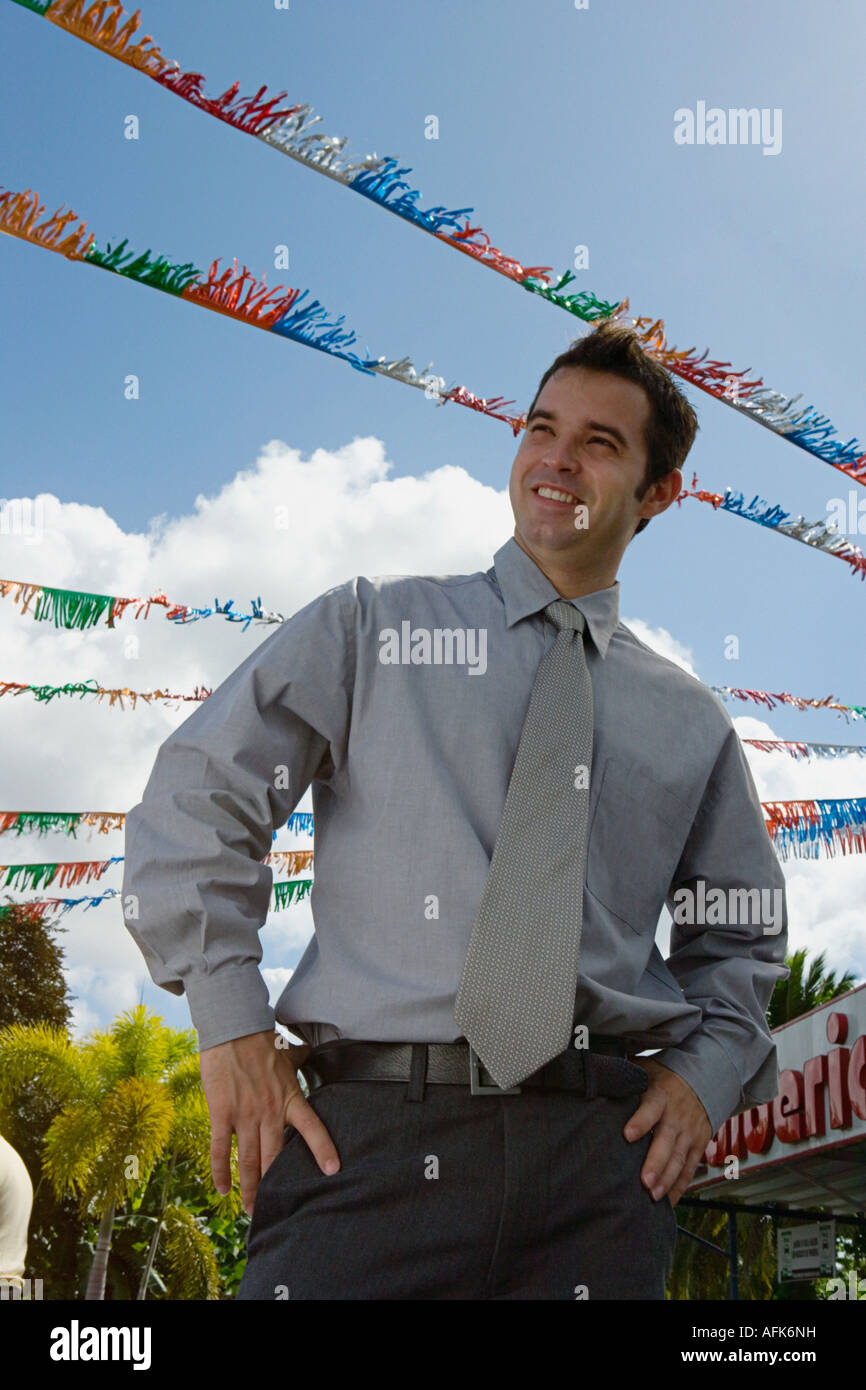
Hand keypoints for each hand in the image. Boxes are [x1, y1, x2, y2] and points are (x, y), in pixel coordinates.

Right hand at [199, 1028, 340, 1216]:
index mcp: (288, 1098)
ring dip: (249, 1188)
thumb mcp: (287, 1051)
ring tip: (251, 1209)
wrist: (232, 1028)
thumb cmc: (260, 1040)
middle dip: (274, 1186)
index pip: (311, 1128)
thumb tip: (311, 1050)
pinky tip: (222, 1190)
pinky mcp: (221, 1113)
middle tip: (275, 1208)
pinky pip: (221, 1149)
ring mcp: (244, 1114)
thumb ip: (299, 1058)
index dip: (323, 1149)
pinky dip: (221, 1172)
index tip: (332, 1171)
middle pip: (274, 1156)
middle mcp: (269, 1111)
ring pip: (249, 1159)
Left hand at [623, 1057, 711, 1206]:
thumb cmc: (664, 1076)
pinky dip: (680, 1186)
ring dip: (667, 1179)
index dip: (640, 1122)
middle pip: (666, 1142)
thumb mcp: (645, 1070)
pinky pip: (690, 1168)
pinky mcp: (698, 1145)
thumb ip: (624, 1078)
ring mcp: (689, 1132)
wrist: (703, 1077)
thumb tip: (595, 1079)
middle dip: (655, 1163)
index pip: (650, 1109)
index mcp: (660, 1096)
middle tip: (644, 1182)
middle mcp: (676, 1116)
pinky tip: (668, 1201)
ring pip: (679, 1159)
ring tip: (653, 1196)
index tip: (627, 1135)